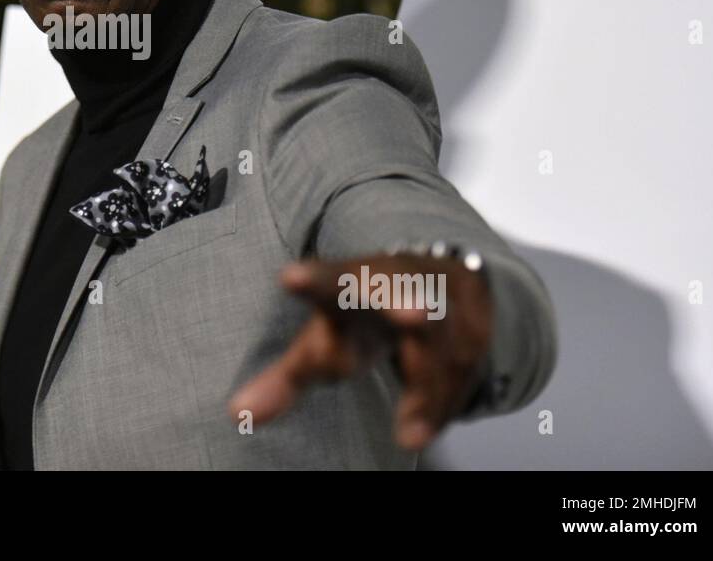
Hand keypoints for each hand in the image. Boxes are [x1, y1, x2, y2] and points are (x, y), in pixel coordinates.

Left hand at [227, 253, 492, 449]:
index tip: (290, 276)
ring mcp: (444, 305)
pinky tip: (420, 432)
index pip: (332, 281)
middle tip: (412, 313)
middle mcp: (400, 286)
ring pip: (441, 344)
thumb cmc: (368, 315)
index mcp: (353, 285)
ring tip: (408, 435)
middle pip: (402, 293)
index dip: (314, 280)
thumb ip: (285, 378)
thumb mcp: (328, 339)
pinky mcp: (476, 331)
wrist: (443, 281)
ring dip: (430, 388)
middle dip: (405, 303)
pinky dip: (443, 407)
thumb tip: (237, 413)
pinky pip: (463, 375)